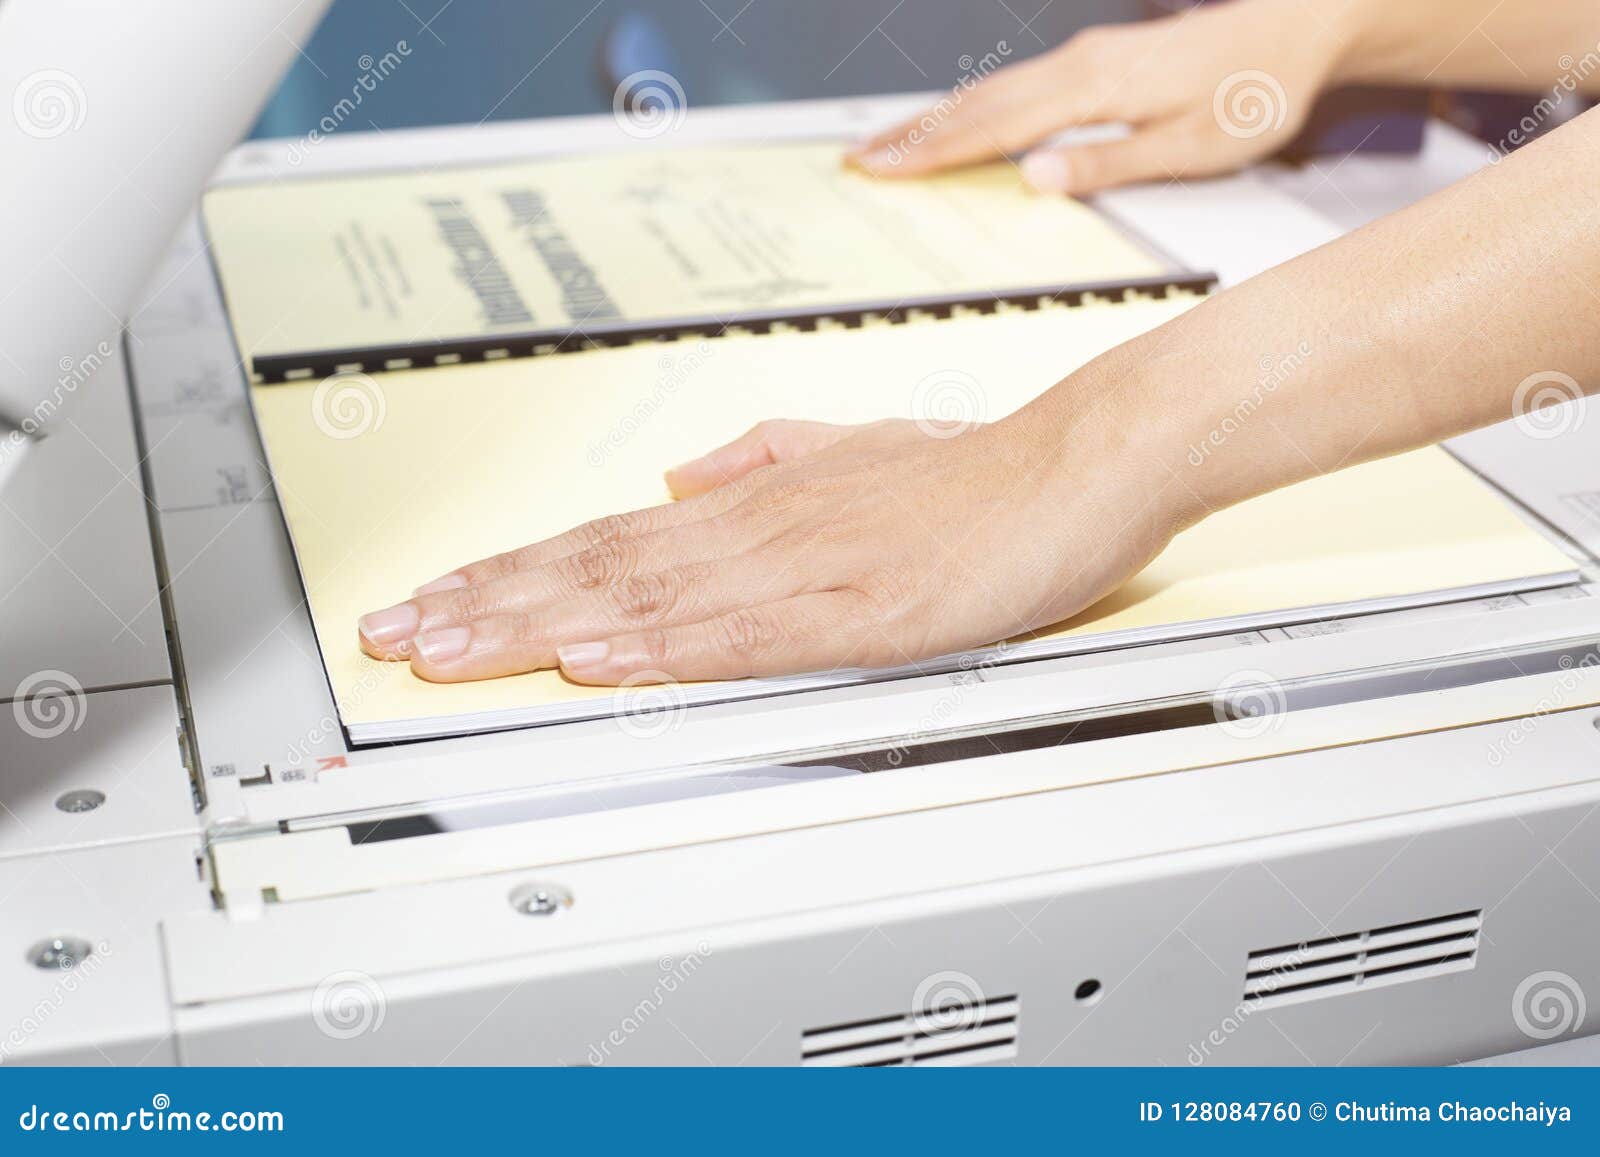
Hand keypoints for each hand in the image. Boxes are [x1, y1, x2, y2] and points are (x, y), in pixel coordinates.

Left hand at [357, 391, 1193, 685]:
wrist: (1071, 468)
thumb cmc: (970, 475)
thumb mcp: (850, 452)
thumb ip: (762, 457)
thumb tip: (683, 471)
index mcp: (752, 506)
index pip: (605, 540)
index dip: (511, 572)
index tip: (434, 597)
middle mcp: (757, 530)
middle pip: (595, 567)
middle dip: (484, 604)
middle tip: (394, 633)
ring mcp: (801, 568)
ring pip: (645, 597)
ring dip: (537, 626)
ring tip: (448, 649)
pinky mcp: (857, 609)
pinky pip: (740, 634)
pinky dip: (659, 649)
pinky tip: (597, 662)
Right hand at [849, 0, 1350, 194]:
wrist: (1297, 28)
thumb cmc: (1253, 94)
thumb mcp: (1188, 150)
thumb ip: (1107, 165)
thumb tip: (1033, 179)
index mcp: (1094, 90)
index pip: (994, 129)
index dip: (932, 152)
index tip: (880, 169)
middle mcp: (1079, 65)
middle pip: (977, 105)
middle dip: (913, 135)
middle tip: (857, 160)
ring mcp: (1084, 56)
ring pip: (991, 89)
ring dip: (935, 119)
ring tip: (888, 143)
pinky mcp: (1094, 57)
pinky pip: (1016, 83)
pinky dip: (973, 106)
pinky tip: (957, 120)